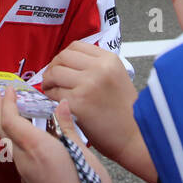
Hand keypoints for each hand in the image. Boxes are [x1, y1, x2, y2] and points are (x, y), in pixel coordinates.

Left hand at [0, 91, 115, 182]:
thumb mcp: (83, 156)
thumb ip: (69, 130)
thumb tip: (62, 106)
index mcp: (37, 149)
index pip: (11, 118)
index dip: (7, 100)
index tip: (6, 84)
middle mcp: (25, 161)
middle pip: (5, 127)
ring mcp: (26, 176)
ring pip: (12, 142)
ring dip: (8, 120)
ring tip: (10, 104)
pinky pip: (21, 155)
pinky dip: (19, 137)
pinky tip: (28, 134)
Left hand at [40, 41, 155, 182]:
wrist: (135, 136)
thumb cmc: (126, 111)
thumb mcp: (117, 77)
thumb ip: (97, 67)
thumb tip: (69, 64)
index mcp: (110, 60)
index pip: (76, 46)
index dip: (63, 56)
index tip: (60, 65)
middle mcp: (99, 68)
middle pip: (62, 57)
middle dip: (52, 67)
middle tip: (50, 78)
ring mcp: (88, 85)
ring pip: (55, 73)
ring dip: (48, 81)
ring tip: (50, 89)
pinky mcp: (78, 103)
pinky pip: (54, 93)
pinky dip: (51, 96)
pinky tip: (56, 101)